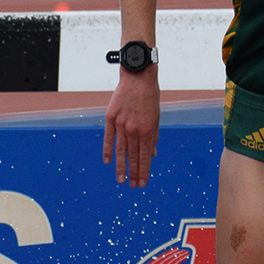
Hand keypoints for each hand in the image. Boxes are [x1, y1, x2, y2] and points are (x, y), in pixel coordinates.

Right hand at [102, 70, 159, 186]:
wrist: (137, 78)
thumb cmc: (150, 97)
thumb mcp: (156, 117)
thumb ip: (153, 137)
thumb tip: (152, 154)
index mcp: (147, 130)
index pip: (145, 156)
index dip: (144, 171)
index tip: (143, 183)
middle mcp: (133, 130)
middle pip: (133, 156)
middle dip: (134, 173)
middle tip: (132, 186)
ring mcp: (121, 124)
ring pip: (120, 150)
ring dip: (121, 167)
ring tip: (121, 180)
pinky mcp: (110, 118)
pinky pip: (108, 137)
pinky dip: (107, 150)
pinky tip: (107, 161)